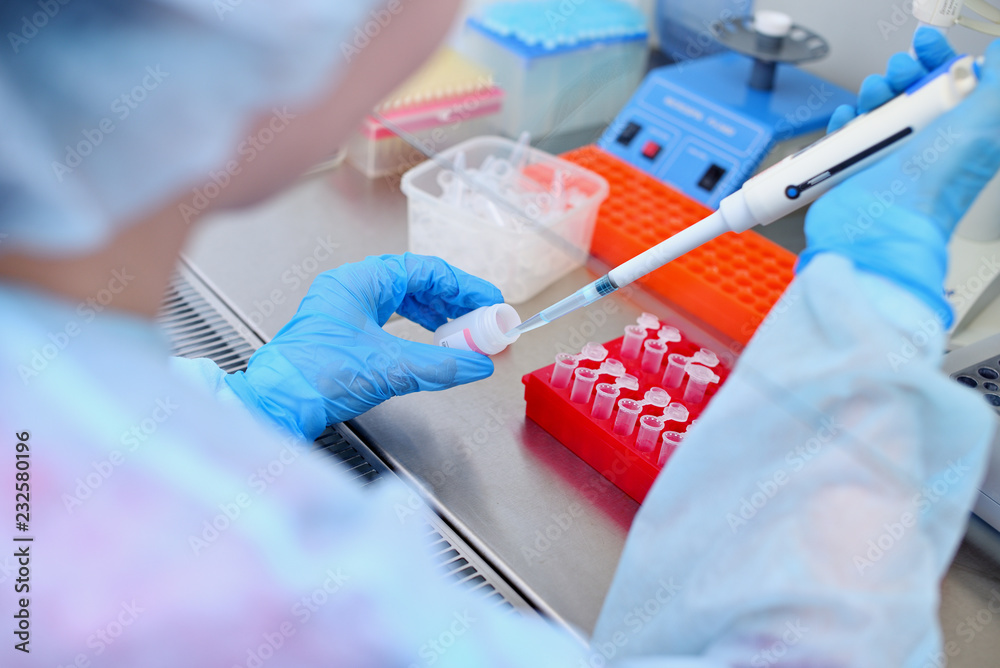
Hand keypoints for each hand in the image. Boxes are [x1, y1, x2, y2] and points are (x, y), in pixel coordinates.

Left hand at [224, 254, 502, 440]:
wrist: (275, 405)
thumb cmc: (314, 377)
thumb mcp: (389, 368)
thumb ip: (440, 365)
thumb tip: (478, 363)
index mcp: (359, 281)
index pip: (424, 271)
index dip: (463, 286)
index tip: (489, 301)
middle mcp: (350, 289)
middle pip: (415, 283)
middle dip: (453, 303)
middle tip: (481, 320)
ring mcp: (344, 310)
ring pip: (402, 301)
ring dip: (436, 316)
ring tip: (462, 333)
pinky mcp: (341, 334)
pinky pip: (389, 320)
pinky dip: (416, 330)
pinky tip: (430, 343)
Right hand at [799, 29, 999, 324]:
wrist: (885, 224)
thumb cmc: (933, 186)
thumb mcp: (982, 122)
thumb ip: (995, 85)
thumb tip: (995, 59)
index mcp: (963, 132)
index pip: (954, 83)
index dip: (939, 59)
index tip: (925, 46)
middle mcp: (929, 145)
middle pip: (914, 93)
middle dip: (903, 73)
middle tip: (899, 72)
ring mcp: (893, 158)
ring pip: (881, 111)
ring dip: (873, 94)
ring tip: (871, 96)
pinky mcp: (860, 169)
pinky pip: (850, 136)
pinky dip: (846, 122)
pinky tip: (847, 119)